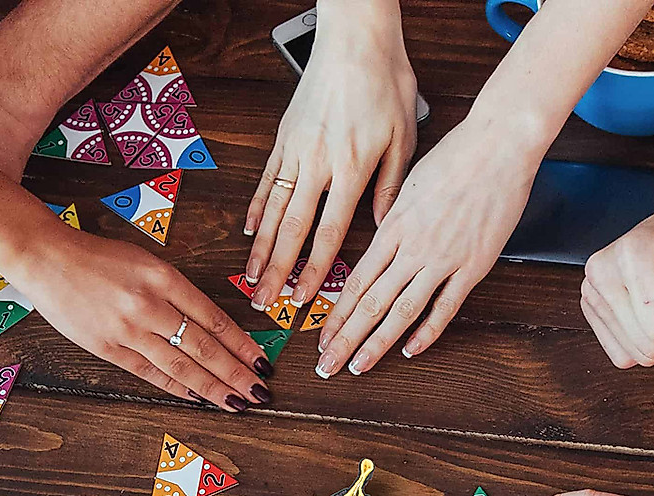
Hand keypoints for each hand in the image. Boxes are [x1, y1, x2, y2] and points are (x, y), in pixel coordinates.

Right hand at [13, 226, 271, 410]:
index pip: (213, 318)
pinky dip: (176, 387)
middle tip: (261, 392)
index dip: (242, 344)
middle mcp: (149, 304)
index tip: (263, 361)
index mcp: (163, 277)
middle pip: (203, 346)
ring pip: (180, 365)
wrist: (46, 258)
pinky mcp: (107, 347)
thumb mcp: (145, 262)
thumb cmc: (98, 258)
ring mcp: (127, 329)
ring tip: (237, 402)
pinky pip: (150, 373)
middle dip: (236, 373)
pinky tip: (198, 397)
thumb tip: (212, 329)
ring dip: (213, 387)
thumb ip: (177, 292)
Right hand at [244, 0, 416, 312]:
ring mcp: (297, 150)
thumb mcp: (404, 135)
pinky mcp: (284, 137)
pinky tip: (249, 233)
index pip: (328, 233)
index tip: (303, 300)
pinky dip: (256, 209)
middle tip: (266, 302)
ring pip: (274, 210)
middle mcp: (319, 163)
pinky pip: (268, 180)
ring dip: (261, 249)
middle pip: (293, 230)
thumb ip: (391, 185)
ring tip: (251, 279)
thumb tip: (383, 227)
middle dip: (278, 272)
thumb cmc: (386, 81)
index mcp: (352, 168)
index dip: (313, 271)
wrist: (357, 35)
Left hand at [313, 118, 537, 377]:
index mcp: (393, 227)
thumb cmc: (457, 155)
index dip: (337, 315)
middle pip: (370, 304)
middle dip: (345, 339)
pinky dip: (427, 332)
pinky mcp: (473, 266)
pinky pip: (445, 307)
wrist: (499, 143)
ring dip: (376, 343)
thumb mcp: (410, 183)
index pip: (356, 282)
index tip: (321, 337)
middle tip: (327, 365)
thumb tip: (379, 239)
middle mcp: (412, 248)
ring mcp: (443, 259)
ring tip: (358, 367)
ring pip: (401, 311)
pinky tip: (410, 349)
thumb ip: (393, 217)